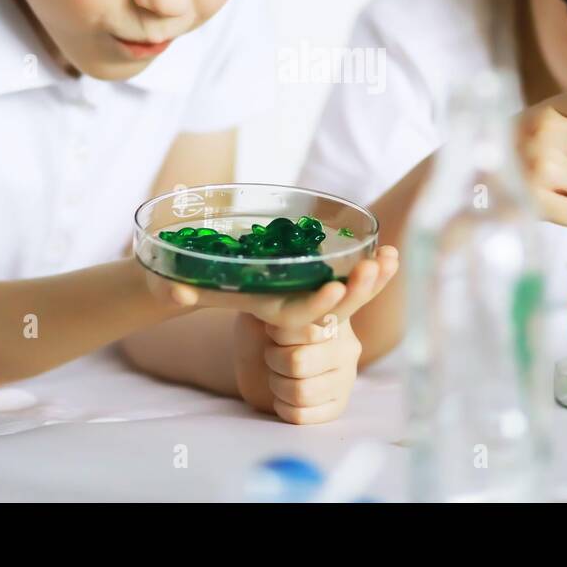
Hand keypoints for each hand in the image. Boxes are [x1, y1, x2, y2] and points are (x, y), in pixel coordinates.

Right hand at [142, 252, 373, 330]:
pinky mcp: (304, 276)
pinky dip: (365, 264)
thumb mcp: (171, 285)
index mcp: (264, 310)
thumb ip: (173, 290)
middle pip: (330, 306)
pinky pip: (343, 275)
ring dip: (370, 277)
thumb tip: (178, 292)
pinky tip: (388, 250)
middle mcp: (287, 303)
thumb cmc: (176, 281)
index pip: (296, 316)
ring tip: (395, 257)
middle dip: (357, 288)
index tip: (337, 288)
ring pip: (344, 292)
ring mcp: (299, 290)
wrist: (188, 279)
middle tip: (379, 267)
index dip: (316, 304)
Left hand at [232, 246, 398, 423]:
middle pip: (300, 360)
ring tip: (277, 369)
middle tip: (272, 346)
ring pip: (299, 389)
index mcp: (334, 311)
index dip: (363, 282)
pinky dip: (281, 405)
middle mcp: (346, 343)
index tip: (374, 262)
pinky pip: (302, 413)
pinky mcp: (336, 405)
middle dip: (274, 356)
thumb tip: (279, 289)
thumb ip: (281, 297)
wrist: (256, 366)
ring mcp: (344, 376)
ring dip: (276, 381)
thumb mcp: (268, 306)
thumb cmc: (264, 330)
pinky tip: (284, 392)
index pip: (353, 297)